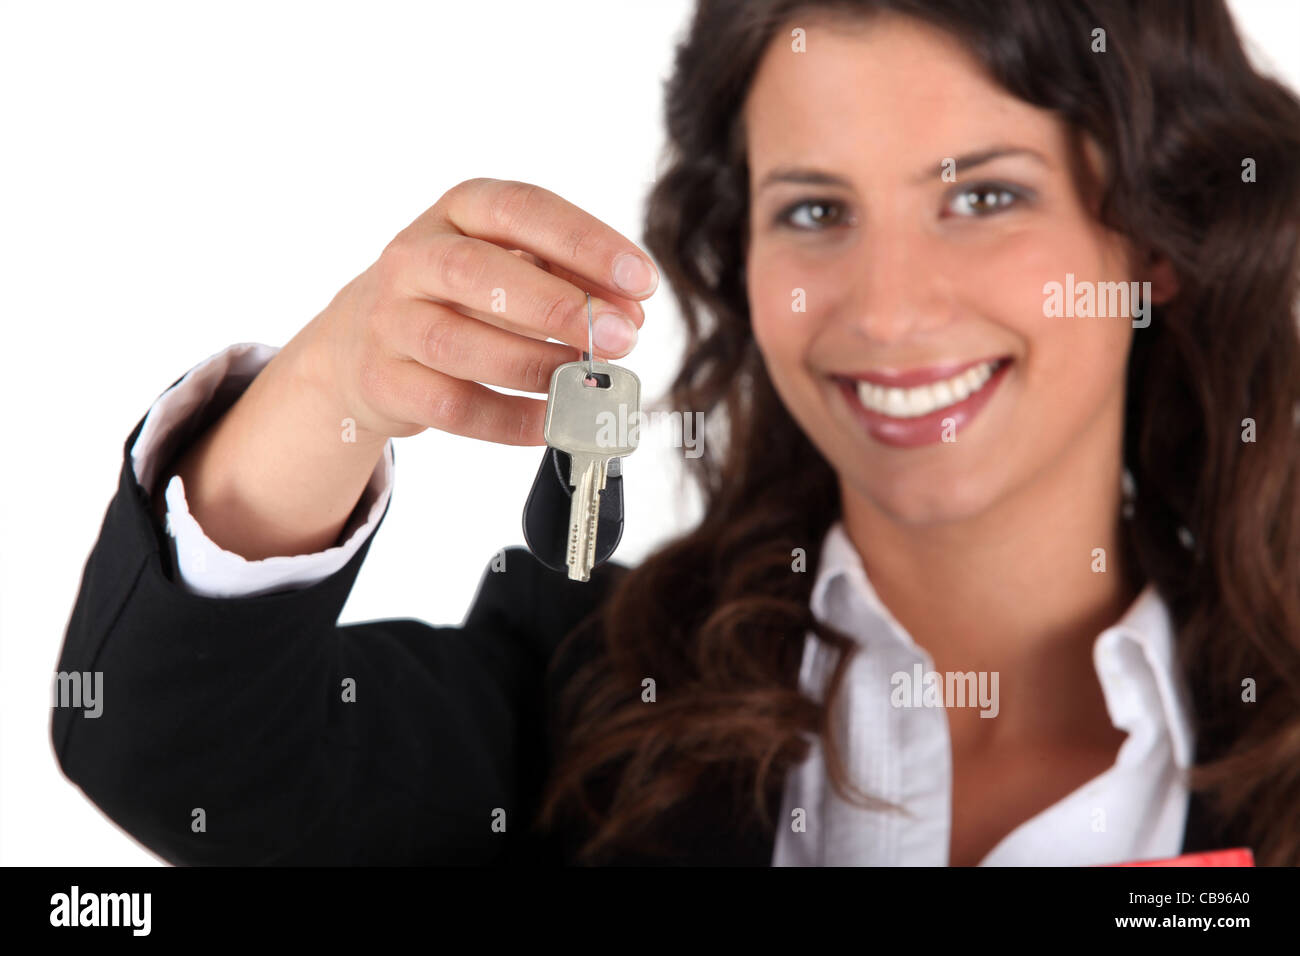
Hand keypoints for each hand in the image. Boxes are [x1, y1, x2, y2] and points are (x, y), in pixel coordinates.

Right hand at [297, 178, 658, 445]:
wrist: (361, 344)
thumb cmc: (462, 299)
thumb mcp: (511, 268)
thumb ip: (571, 281)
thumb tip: (631, 315)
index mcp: (457, 211)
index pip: (520, 209)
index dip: (584, 243)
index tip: (641, 280)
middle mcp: (413, 257)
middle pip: (476, 271)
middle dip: (558, 305)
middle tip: (623, 336)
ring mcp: (389, 320)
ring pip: (459, 343)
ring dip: (536, 364)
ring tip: (586, 379)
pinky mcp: (382, 380)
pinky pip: (450, 405)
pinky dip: (509, 419)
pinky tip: (553, 421)